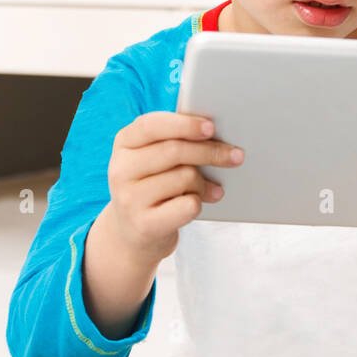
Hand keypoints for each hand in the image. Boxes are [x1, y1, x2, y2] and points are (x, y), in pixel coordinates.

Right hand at [106, 111, 243, 260]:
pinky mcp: (144, 224)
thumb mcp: (155, 160)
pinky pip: (188, 205)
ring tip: (208, 189)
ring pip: (185, 177)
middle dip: (211, 152)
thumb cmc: (155, 186)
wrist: (134, 231)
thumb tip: (216, 135)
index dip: (184, 125)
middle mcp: (120, 169)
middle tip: (236, 156)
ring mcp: (129, 198)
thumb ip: (176, 142)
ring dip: (204, 183)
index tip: (211, 127)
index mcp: (125, 143)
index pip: (151, 125)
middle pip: (174, 150)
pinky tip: (196, 204)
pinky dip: (199, 203)